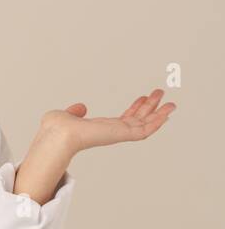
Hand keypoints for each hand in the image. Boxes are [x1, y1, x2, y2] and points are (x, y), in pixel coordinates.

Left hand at [43, 88, 176, 154]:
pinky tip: (167, 113)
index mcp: (100, 128)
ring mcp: (118, 134)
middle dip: (150, 108)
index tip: (142, 98)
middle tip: (160, 94)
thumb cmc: (57, 129)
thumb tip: (81, 108)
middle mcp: (111, 132)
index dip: (134, 109)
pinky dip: (157, 122)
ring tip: (171, 103)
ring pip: (145, 125)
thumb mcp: (67, 116)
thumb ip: (75, 112)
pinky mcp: (122, 134)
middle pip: (137, 120)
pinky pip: (145, 130)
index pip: (123, 119)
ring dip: (159, 114)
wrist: (59, 133)